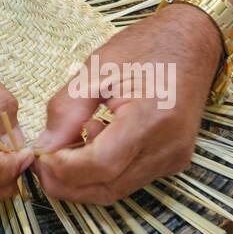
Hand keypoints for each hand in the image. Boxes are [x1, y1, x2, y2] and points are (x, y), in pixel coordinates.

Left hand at [33, 4, 221, 203]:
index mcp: (150, 118)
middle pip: (107, 187)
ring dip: (83, 180)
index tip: (40, 156)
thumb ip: (67, 110)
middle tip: (41, 162)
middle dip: (67, 182)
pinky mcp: (173, 162)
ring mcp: (174, 158)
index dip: (63, 168)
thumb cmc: (147, 47)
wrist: (193, 43)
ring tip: (66, 148)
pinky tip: (93, 143)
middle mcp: (168, 147)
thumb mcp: (97, 68)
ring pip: (117, 190)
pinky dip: (103, 173)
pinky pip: (130, 180)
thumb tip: (44, 147)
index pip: (100, 165)